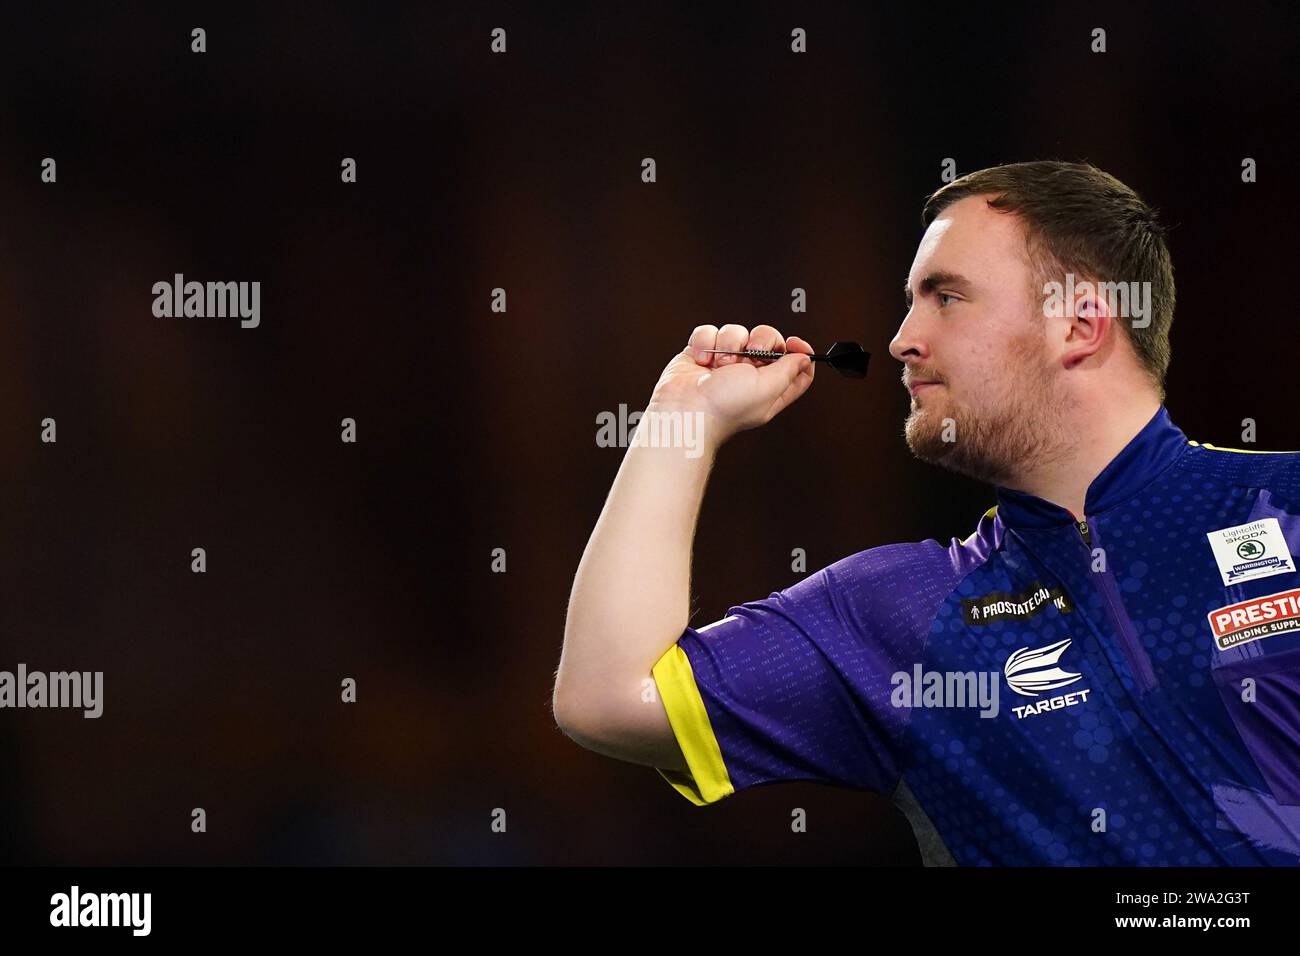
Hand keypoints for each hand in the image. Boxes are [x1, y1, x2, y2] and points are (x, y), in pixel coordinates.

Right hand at [648, 324, 815, 445]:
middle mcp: (749, 375)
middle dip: (759, 340)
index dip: (800, 353)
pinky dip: (705, 343)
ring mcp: (724, 363)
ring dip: (727, 344)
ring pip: (736, 332)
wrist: (685, 409)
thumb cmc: (724, 407)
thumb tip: (804, 357)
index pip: (796, 368)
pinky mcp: (703, 354)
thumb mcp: (769, 389)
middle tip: (748, 354)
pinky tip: (702, 360)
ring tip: (718, 365)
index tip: (794, 343)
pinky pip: (709, 332)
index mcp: (771, 388)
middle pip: (768, 341)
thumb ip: (790, 370)